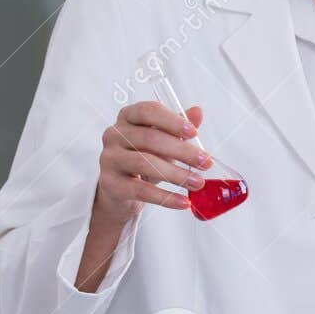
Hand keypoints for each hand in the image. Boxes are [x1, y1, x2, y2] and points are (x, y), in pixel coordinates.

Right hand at [95, 100, 210, 222]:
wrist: (122, 190)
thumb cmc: (146, 158)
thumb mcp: (164, 141)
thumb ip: (179, 127)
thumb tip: (197, 112)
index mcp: (128, 117)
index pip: (148, 111)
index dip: (172, 121)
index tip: (194, 133)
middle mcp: (114, 134)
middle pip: (150, 138)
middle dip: (182, 151)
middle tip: (206, 163)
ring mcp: (109, 158)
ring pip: (144, 163)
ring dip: (176, 175)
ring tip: (198, 183)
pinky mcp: (110, 183)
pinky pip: (141, 190)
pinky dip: (166, 198)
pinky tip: (183, 202)